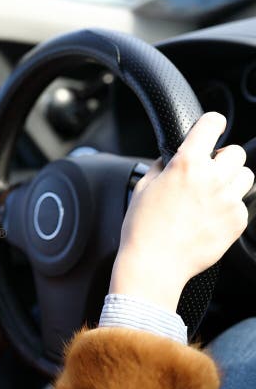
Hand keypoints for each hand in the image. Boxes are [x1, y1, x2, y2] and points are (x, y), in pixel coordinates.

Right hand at [109, 112, 253, 311]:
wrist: (154, 264)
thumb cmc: (143, 229)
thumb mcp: (143, 188)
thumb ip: (161, 167)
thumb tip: (170, 159)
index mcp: (186, 164)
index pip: (212, 125)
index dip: (211, 124)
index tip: (210, 129)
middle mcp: (212, 179)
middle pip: (236, 153)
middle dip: (222, 159)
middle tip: (207, 172)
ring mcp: (228, 201)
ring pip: (247, 176)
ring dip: (231, 180)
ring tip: (212, 194)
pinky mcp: (237, 222)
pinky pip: (243, 205)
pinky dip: (230, 207)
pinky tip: (210, 217)